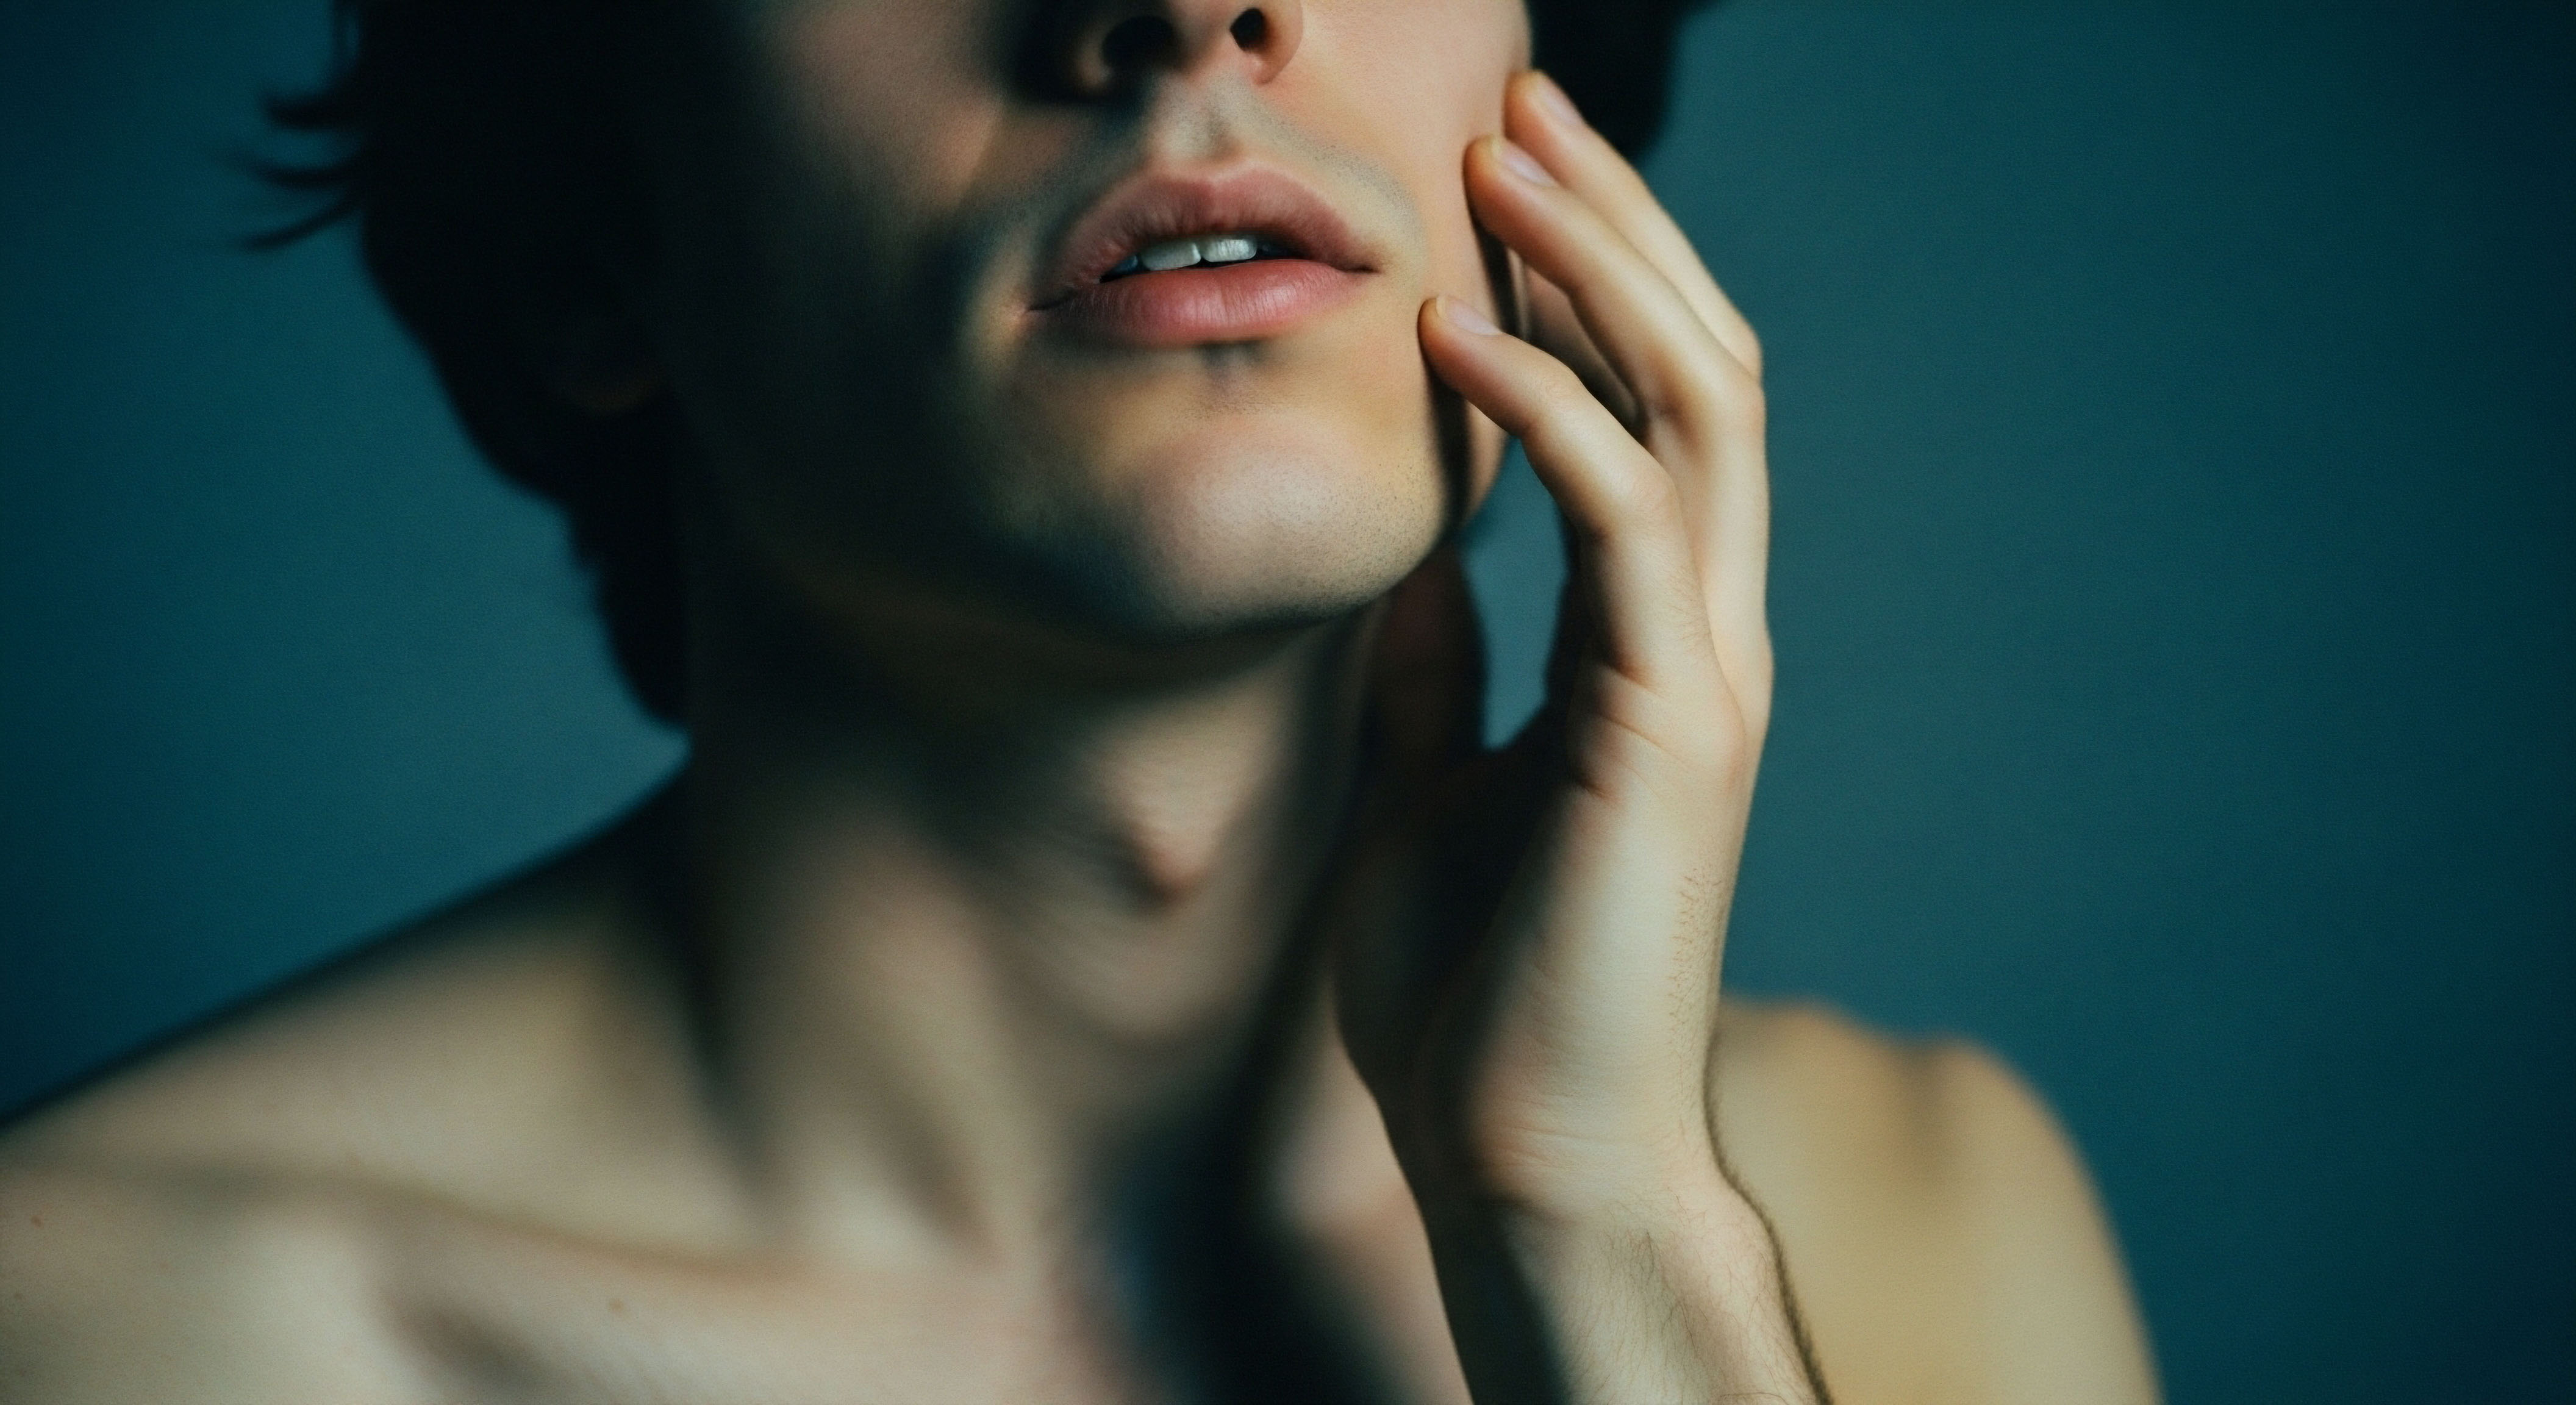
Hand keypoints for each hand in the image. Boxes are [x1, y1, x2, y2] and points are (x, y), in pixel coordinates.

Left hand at [1322, 72, 1817, 1403]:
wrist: (1521, 1150)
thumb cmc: (1477, 988)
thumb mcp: (1430, 784)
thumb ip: (1438, 664)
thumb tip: (1410, 553)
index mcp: (1650, 646)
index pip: (1651, 417)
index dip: (1588, 289)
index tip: (1499, 187)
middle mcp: (1704, 634)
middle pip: (1699, 370)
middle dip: (1615, 230)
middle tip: (1525, 109)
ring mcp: (1706, 671)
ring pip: (1696, 407)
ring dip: (1600, 271)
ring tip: (1506, 159)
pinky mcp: (1675, 719)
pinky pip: (1619, 515)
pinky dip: (1544, 406)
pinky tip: (1456, 335)